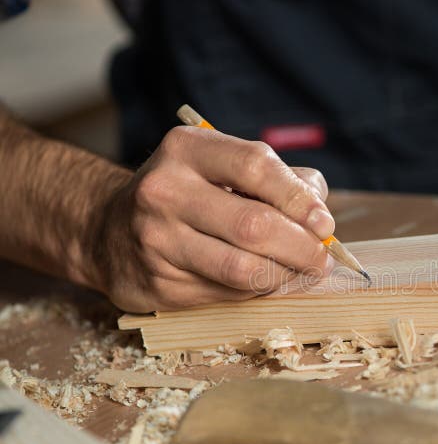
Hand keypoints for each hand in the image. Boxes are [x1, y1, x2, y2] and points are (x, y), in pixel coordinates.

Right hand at [89, 126, 333, 311]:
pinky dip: (257, 290)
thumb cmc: (188, 195)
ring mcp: (156, 240)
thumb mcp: (222, 167)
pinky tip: (264, 280)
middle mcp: (164, 191)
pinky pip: (227, 294)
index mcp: (187, 150)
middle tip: (322, 258)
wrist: (107, 230)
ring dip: (285, 275)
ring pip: (243, 269)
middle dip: (302, 247)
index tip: (324, 222)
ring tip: (302, 271)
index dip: (299, 197)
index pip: (256, 165)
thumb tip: (320, 212)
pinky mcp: (158, 284)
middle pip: (254, 224)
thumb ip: (277, 179)